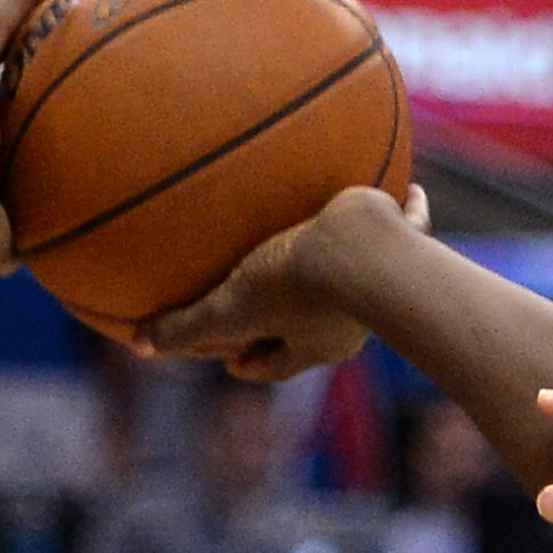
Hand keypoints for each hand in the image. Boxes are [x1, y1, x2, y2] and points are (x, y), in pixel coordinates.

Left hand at [142, 182, 429, 379]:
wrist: (368, 252)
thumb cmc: (298, 283)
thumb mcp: (232, 307)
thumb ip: (188, 327)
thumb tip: (139, 347)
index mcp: (310, 342)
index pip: (272, 363)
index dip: (247, 362)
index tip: (229, 358)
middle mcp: (348, 320)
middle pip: (315, 327)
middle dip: (294, 321)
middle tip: (267, 306)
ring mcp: (380, 282)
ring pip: (360, 279)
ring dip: (342, 270)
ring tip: (328, 248)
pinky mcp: (407, 242)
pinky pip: (412, 224)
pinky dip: (411, 210)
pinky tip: (413, 189)